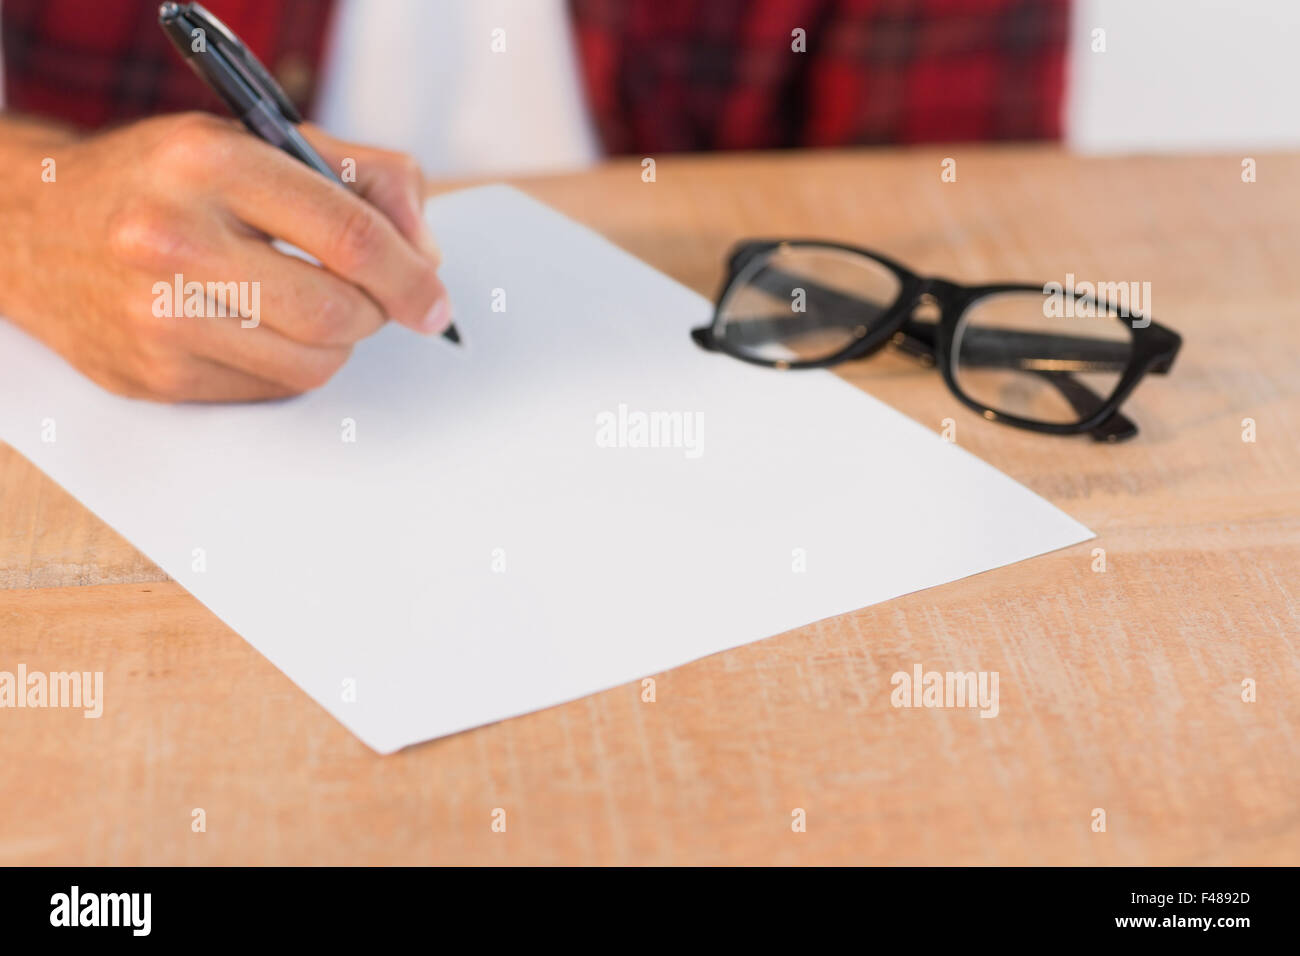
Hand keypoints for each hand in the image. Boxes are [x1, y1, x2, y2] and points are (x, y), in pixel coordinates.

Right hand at [0, 112, 450, 400]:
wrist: (34, 226)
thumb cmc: (163, 181)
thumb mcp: (257, 140)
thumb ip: (362, 177)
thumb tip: (425, 256)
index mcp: (209, 162)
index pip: (347, 233)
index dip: (410, 275)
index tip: (435, 300)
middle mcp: (173, 239)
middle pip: (337, 312)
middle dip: (375, 311)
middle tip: (369, 298)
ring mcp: (157, 316)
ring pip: (311, 364)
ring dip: (334, 343)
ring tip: (308, 306)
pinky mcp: (153, 376)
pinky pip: (269, 390)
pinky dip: (285, 364)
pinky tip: (256, 327)